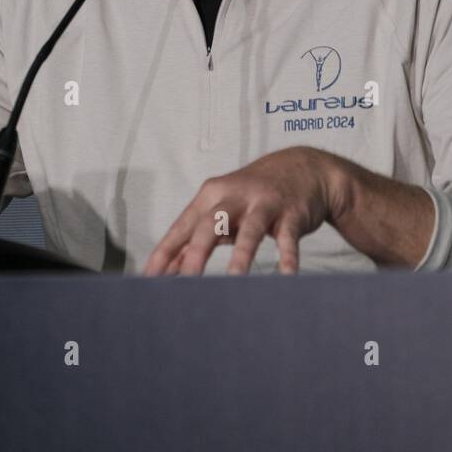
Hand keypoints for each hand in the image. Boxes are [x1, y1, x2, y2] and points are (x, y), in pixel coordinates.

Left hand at [143, 147, 343, 276]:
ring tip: (234, 279)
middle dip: (196, 253)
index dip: (165, 253)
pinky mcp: (291, 214)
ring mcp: (264, 204)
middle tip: (185, 282)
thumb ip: (194, 240)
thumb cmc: (251, 198)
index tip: (149, 279)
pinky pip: (288, 237)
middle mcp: (234, 197)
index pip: (182, 227)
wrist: (302, 168)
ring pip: (251, 230)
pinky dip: (288, 257)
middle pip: (211, 225)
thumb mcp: (222, 212)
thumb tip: (165, 270)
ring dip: (242, 255)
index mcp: (211, 197)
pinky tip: (286, 276)